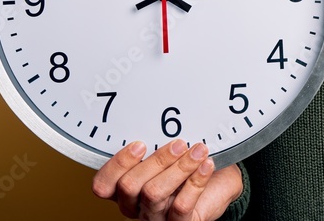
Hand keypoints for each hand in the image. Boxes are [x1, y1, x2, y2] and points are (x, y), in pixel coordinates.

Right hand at [92, 139, 242, 220]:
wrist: (221, 184)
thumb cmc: (190, 167)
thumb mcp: (171, 152)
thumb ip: (160, 139)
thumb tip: (164, 112)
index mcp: (127, 188)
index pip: (103, 184)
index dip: (117, 164)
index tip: (140, 144)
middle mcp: (136, 205)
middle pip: (128, 186)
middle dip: (156, 160)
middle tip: (179, 143)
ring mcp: (156, 216)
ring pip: (153, 194)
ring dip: (179, 167)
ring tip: (198, 151)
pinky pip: (181, 207)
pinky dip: (196, 182)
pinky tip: (206, 165)